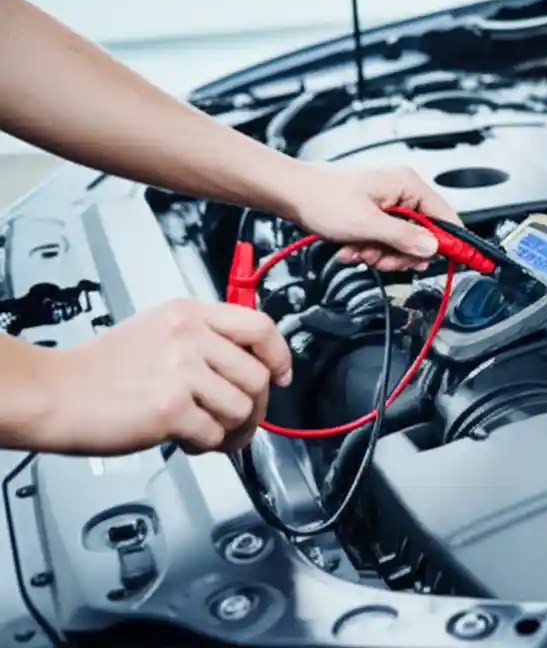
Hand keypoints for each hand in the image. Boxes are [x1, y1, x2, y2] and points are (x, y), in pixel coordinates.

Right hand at [35, 299, 291, 455]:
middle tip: (235, 421)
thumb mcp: (158, 332)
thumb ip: (205, 341)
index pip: (260, 327)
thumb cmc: (100, 370)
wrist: (53, 393)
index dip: (279, 356)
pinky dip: (205, 446)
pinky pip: (215, 435)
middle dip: (255, 408)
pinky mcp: (171, 408)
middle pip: (258, 376)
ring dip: (231, 430)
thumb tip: (253, 365)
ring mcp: (181, 371)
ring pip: (243, 408)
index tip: (281, 376)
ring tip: (205, 432)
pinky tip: (184, 440)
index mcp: (189, 313)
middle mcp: (189, 336)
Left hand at [288, 164, 461, 271]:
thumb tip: (432, 248)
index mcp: (408, 185)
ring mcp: (389, 205)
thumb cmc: (321, 196)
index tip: (457, 262)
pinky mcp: (375, 216)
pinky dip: (369, 250)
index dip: (450, 242)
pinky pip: (384, 242)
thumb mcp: (367, 223)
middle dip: (400, 253)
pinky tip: (352, 247)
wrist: (290, 194)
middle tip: (381, 257)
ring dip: (380, 254)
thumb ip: (403, 237)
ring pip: (402, 244)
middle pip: (424, 236)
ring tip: (359, 249)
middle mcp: (402, 193)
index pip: (445, 216)